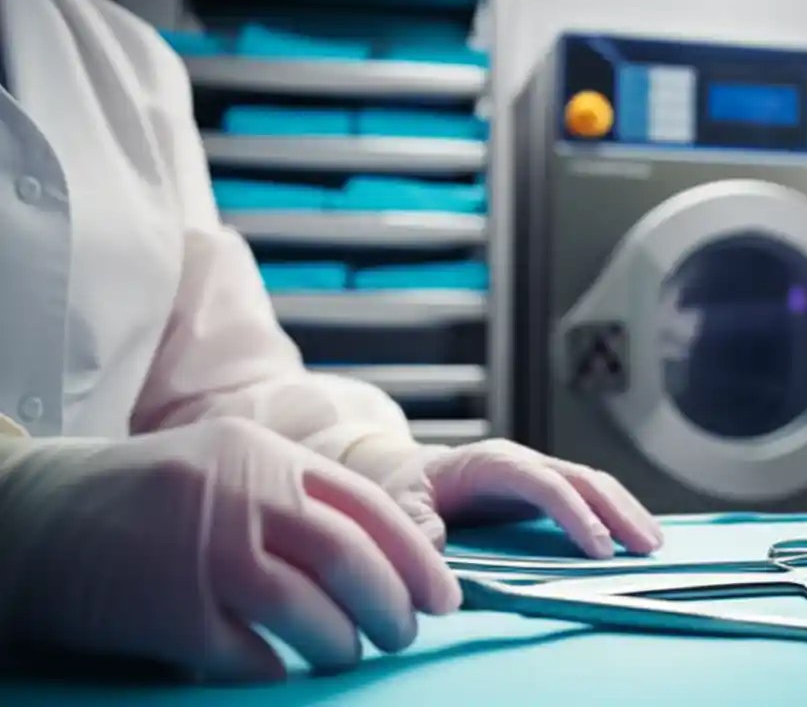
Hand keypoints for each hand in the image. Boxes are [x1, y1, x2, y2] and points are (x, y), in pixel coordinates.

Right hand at [0, 417, 459, 682]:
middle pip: (352, 561)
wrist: (32, 517)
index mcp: (263, 456)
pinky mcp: (171, 613)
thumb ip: (295, 497)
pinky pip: (252, 658)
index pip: (369, 507)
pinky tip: (281, 671)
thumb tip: (386, 555)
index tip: (444, 596)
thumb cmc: (143, 499)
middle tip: (404, 633)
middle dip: (393, 607)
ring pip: (311, 614)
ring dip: (343, 645)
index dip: (418, 558)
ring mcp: (204, 555)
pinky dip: (278, 671)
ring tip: (346, 653)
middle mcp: (240, 498)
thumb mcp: (225, 468)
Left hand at [376, 439, 662, 558]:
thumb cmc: (404, 488)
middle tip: (648, 547)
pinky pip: (588, 496)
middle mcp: (524, 462)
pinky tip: (635, 538)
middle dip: (618, 511)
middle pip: (583, 478)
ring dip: (626, 511)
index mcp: (494, 463)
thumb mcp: (400, 503)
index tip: (600, 550)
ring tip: (654, 545)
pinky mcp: (544, 490)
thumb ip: (418, 524)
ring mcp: (538, 473)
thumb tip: (437, 550)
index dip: (575, 514)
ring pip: (593, 484)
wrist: (405, 472)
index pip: (545, 484)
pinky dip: (615, 514)